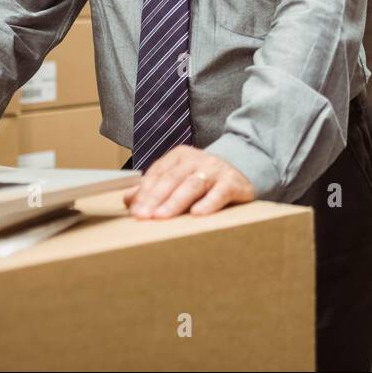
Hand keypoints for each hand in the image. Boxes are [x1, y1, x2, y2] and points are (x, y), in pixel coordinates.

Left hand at [122, 145, 255, 218]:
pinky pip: (220, 193)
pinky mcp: (233, 182)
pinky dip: (208, 203)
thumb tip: (128, 199)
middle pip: (172, 179)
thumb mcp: (178, 179)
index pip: (157, 174)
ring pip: (192, 185)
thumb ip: (153, 188)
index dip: (144, 192)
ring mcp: (216, 170)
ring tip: (162, 216)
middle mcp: (197, 160)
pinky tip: (197, 214)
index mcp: (179, 156)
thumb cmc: (204, 179)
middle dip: (155, 198)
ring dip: (175, 202)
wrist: (243, 171)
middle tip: (143, 216)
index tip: (134, 209)